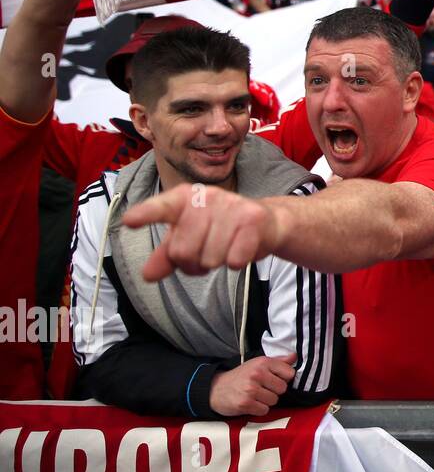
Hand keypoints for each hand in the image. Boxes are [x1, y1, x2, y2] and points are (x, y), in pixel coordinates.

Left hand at [121, 185, 282, 281]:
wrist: (266, 223)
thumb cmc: (221, 229)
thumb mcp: (190, 238)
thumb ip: (166, 256)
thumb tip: (148, 274)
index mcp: (185, 198)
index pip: (162, 207)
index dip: (145, 214)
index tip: (129, 221)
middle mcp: (207, 197)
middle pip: (182, 251)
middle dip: (193, 263)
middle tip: (207, 252)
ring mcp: (231, 206)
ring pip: (209, 259)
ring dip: (217, 263)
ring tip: (226, 249)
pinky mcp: (253, 219)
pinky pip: (233, 260)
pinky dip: (237, 262)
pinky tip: (242, 249)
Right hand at [209, 354, 296, 416]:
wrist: (216, 389)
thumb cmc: (241, 376)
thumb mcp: (258, 364)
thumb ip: (278, 361)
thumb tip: (295, 357)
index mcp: (263, 362)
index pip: (289, 373)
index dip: (284, 379)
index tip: (274, 379)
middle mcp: (257, 374)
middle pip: (282, 389)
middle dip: (274, 391)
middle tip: (262, 389)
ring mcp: (251, 389)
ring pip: (274, 400)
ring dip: (266, 401)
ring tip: (255, 396)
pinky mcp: (245, 403)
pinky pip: (264, 410)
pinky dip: (259, 409)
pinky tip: (251, 403)